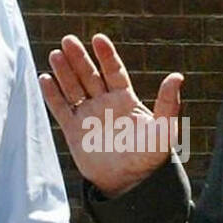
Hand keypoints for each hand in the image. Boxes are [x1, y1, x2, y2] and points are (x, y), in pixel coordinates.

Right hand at [39, 33, 182, 197]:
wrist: (130, 184)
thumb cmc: (150, 157)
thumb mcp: (164, 129)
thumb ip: (169, 103)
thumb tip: (177, 76)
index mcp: (126, 100)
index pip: (114, 71)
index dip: (106, 55)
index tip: (98, 38)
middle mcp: (105, 104)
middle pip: (89, 75)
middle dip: (79, 58)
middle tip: (68, 39)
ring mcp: (88, 116)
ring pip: (73, 88)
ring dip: (64, 72)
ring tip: (55, 54)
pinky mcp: (74, 131)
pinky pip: (61, 109)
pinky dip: (52, 95)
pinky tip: (44, 79)